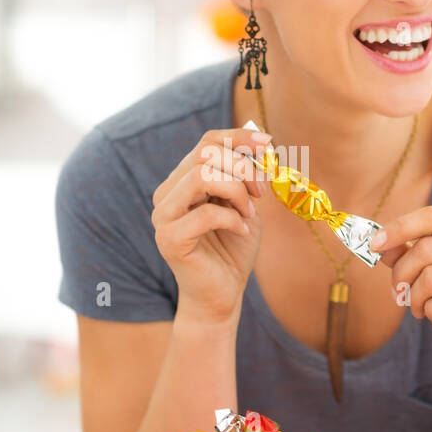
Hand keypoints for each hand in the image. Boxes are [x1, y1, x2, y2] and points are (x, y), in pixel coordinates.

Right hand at [151, 126, 270, 323]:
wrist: (222, 295)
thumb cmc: (233, 248)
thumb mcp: (245, 203)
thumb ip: (246, 174)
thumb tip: (260, 140)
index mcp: (181, 181)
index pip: (206, 142)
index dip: (238, 137)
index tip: (268, 144)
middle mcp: (166, 194)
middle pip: (204, 154)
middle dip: (243, 168)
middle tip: (261, 193)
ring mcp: (163, 217)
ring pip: (200, 176)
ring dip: (236, 191)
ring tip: (249, 213)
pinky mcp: (169, 240)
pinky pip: (204, 213)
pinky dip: (231, 218)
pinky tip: (240, 230)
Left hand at [369, 205, 431, 382]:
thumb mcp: (427, 275)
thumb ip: (405, 254)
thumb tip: (376, 240)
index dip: (399, 228)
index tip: (373, 244)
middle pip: (427, 249)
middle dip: (402, 272)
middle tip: (397, 292)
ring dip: (413, 296)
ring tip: (416, 306)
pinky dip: (428, 311)